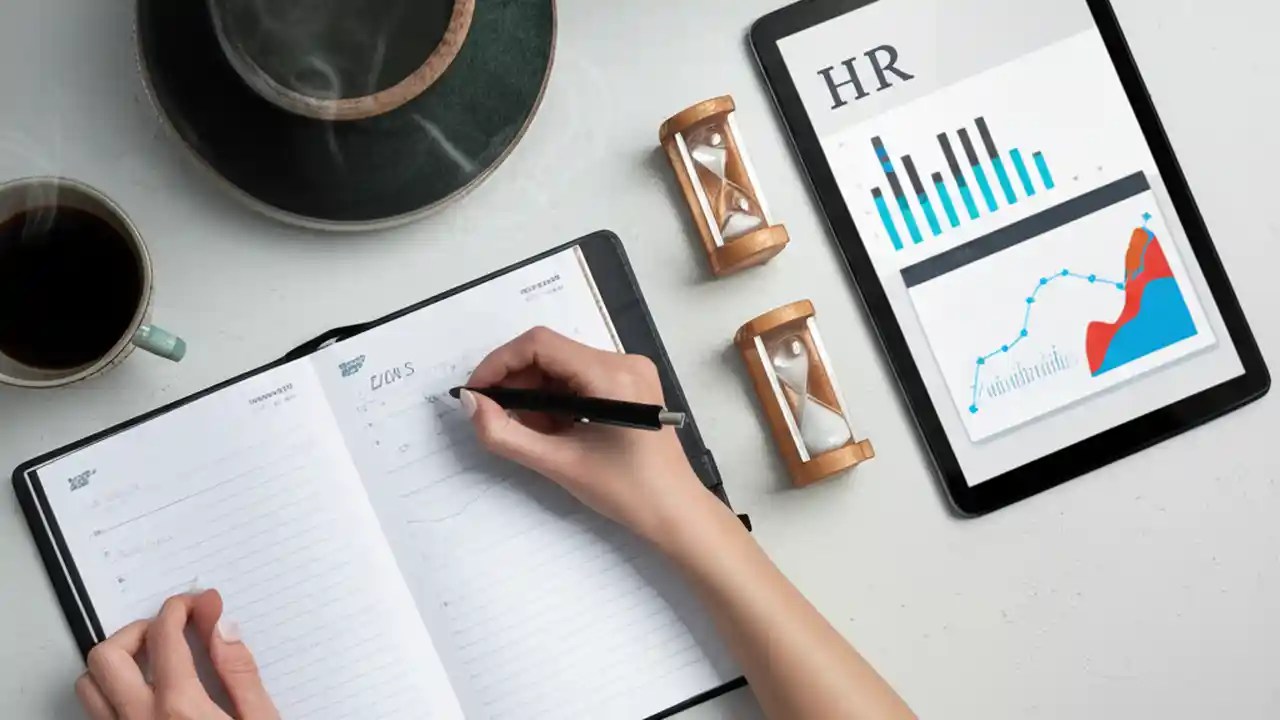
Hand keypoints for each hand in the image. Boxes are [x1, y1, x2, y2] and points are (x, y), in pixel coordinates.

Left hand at [75, 590, 277, 719]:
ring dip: (117, 662)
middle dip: (138, 629)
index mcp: (178, 707)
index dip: (180, 608)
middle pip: (108, 654)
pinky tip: (145, 691)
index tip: (197, 604)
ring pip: (90, 685)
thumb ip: (241, 674)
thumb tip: (223, 628)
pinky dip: (113, 691)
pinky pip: (99, 711)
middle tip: (168, 630)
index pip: (164, 636)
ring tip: (152, 659)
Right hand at [462, 327, 725, 545]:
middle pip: (550, 354)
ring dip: (536, 396)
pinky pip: (578, 379)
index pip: (540, 344)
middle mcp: (624, 361)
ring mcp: (629, 371)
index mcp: (612, 375)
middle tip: (499, 420)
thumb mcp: (559, 464)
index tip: (476, 394)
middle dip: (517, 384)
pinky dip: (556, 401)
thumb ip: (506, 434)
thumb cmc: (627, 493)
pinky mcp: (629, 384)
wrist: (676, 512)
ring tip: (533, 434)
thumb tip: (471, 403)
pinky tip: (554, 432)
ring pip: (561, 367)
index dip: (499, 363)